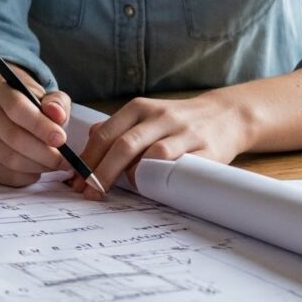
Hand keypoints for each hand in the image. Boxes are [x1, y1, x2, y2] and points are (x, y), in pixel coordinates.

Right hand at [0, 69, 73, 187]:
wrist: (13, 118)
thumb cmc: (36, 109)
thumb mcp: (51, 99)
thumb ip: (57, 103)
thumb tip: (57, 114)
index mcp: (2, 92)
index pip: (16, 108)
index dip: (40, 126)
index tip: (61, 140)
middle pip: (13, 137)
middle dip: (44, 153)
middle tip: (65, 160)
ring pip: (10, 159)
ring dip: (38, 166)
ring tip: (54, 165)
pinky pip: (6, 175)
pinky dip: (27, 177)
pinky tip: (37, 169)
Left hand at [79, 91, 253, 194]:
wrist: (226, 116)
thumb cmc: (177, 121)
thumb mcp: (146, 116)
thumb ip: (118, 127)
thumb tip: (89, 139)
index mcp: (139, 109)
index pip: (105, 134)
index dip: (88, 159)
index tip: (76, 180)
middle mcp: (159, 117)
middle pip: (122, 145)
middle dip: (101, 173)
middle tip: (89, 193)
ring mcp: (183, 132)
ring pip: (149, 154)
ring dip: (131, 176)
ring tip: (122, 190)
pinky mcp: (204, 150)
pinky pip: (177, 165)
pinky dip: (160, 177)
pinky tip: (151, 187)